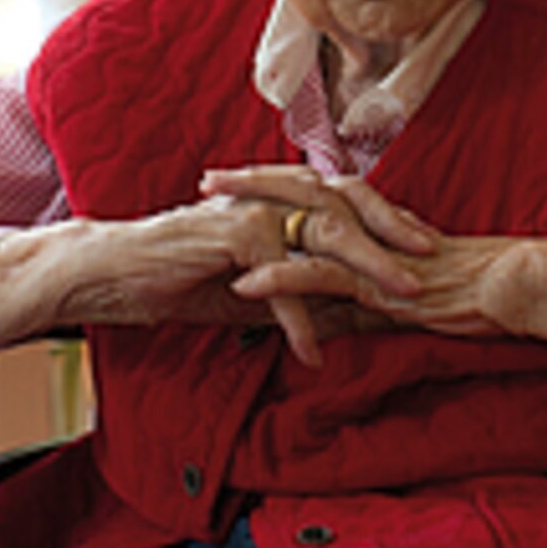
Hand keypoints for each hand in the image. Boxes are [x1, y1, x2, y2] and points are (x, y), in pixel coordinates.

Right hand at [0, 188, 423, 366]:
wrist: (113, 275)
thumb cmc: (177, 277)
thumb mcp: (248, 287)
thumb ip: (293, 289)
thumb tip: (341, 309)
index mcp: (277, 199)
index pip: (347, 200)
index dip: (388, 218)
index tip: (424, 242)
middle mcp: (269, 196)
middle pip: (349, 205)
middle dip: (395, 231)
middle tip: (433, 257)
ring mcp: (251, 211)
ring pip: (326, 233)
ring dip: (367, 268)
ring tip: (402, 298)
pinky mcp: (230, 236)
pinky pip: (279, 278)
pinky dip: (300, 317)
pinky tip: (314, 351)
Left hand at [202, 167, 546, 349]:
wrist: (527, 287)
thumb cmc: (486, 293)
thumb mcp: (414, 297)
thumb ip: (371, 299)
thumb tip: (330, 313)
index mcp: (383, 226)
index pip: (322, 195)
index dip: (280, 184)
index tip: (239, 179)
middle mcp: (376, 228)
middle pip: (303, 192)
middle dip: (253, 183)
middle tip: (208, 178)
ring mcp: (378, 251)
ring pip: (305, 225)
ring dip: (253, 217)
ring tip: (209, 213)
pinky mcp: (384, 282)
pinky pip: (326, 278)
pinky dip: (282, 280)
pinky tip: (244, 285)